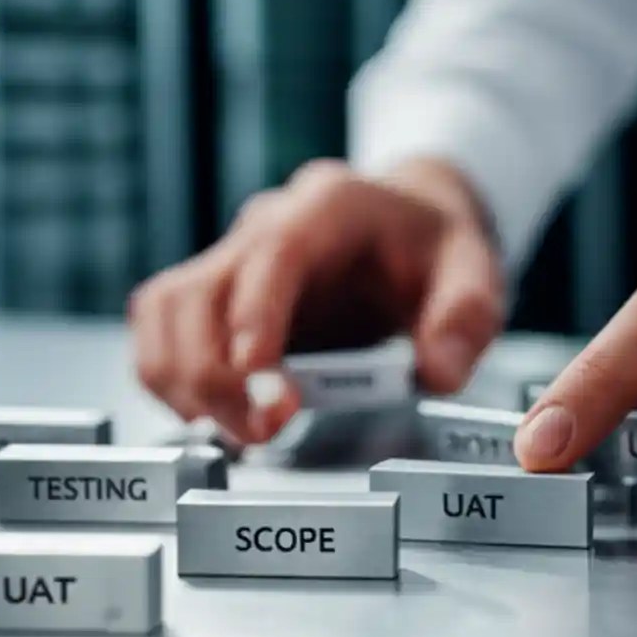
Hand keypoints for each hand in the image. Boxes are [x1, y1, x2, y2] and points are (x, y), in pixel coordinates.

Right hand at [131, 159, 502, 443]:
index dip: (255, 313)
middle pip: (200, 289)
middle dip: (214, 372)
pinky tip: (214, 414)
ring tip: (239, 430)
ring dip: (183, 380)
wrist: (408, 220)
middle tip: (263, 430)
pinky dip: (171, 376)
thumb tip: (436, 371)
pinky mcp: (215, 291)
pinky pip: (161, 326)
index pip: (274, 253)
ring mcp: (232, 255)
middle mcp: (267, 224)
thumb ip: (465, 318)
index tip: (257, 373)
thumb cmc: (433, 246)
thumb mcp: (474, 271)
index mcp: (329, 207)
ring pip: (164, 309)